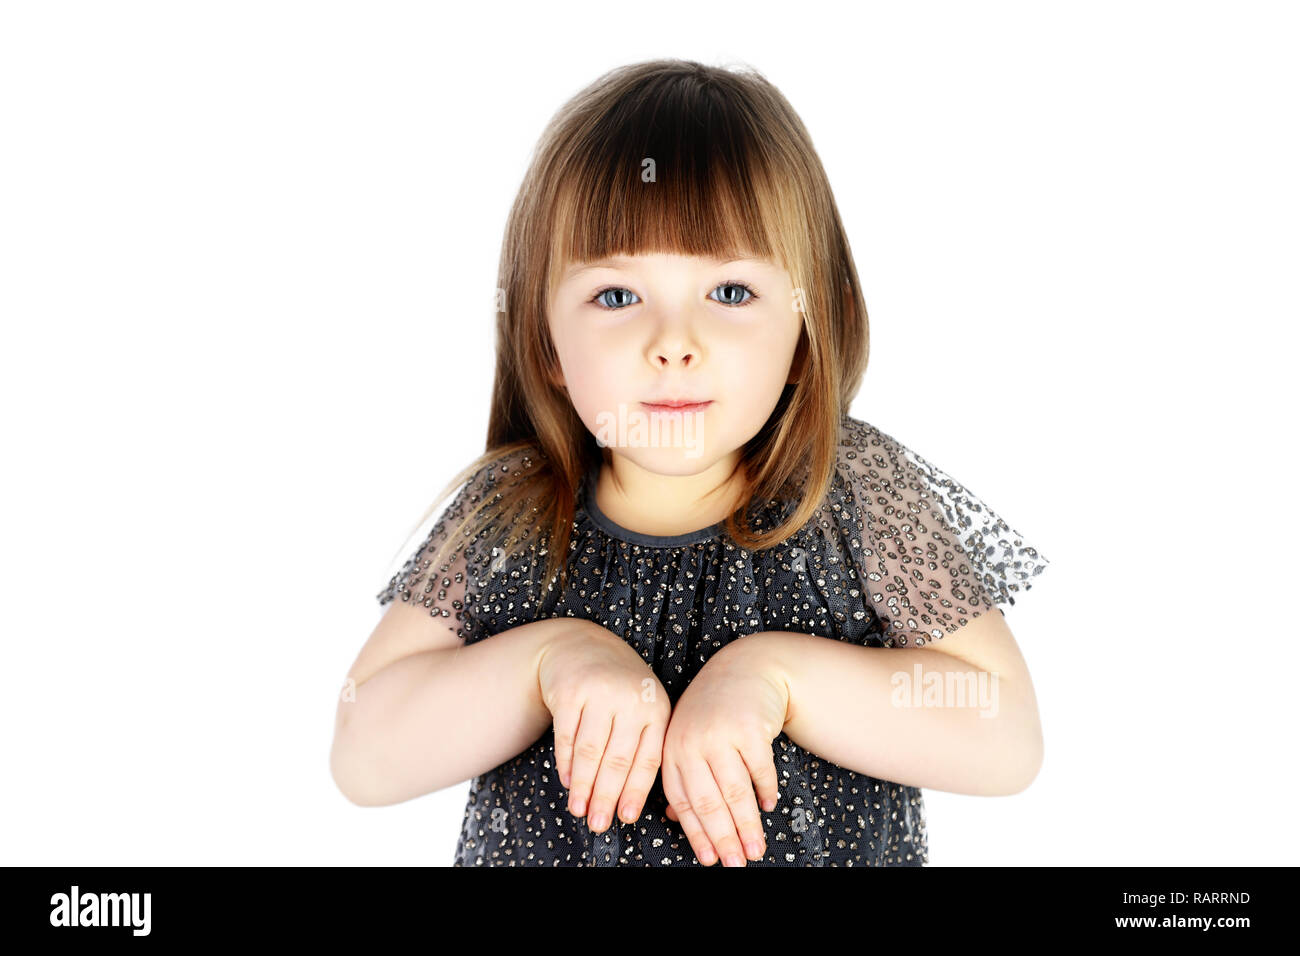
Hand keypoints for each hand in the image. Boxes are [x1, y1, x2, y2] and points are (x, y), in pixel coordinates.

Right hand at [536, 619, 670, 833]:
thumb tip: (630, 803)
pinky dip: (567, 764)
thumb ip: (641, 746)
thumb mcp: (640, 707)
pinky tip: (567, 782)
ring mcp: (600, 692)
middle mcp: (632, 698)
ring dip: (584, 786)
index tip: (627, 818)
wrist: (580, 644)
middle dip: (607, 797)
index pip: (648, 759)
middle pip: (618, 759)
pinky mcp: (570, 690)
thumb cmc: (617, 688)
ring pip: (591, 752)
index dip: (636, 792)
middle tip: (599, 825)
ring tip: (579, 811)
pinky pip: (567, 737)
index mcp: (656, 707)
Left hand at [660, 637, 789, 866]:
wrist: (746, 666)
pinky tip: (769, 806)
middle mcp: (691, 742)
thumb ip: (682, 773)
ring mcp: (719, 734)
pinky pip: (759, 771)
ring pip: (735, 793)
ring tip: (756, 850)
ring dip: (748, 826)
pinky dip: (765, 792)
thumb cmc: (716, 708)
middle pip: (708, 802)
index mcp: (672, 748)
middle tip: (737, 865)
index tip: (709, 860)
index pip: (682, 801)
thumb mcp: (689, 735)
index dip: (696, 834)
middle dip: (724, 839)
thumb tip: (674, 819)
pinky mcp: (749, 728)